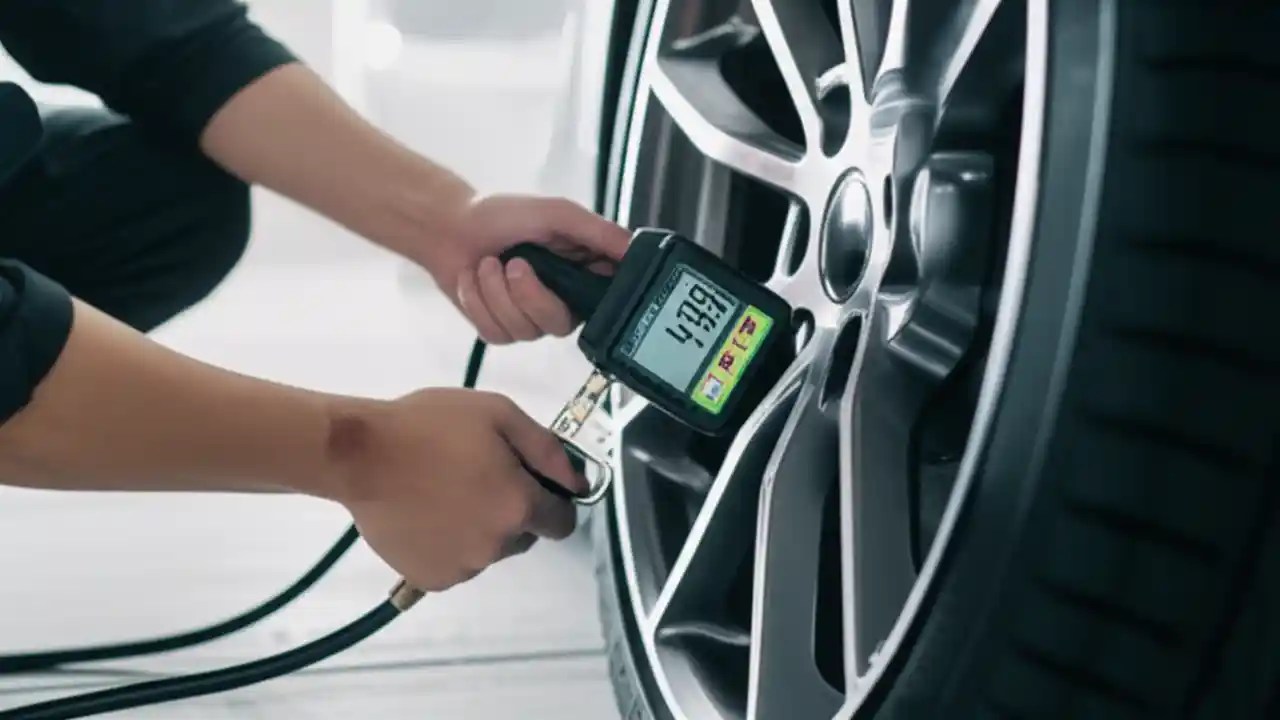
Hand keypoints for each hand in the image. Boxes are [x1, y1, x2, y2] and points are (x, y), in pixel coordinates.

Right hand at [328, 389, 586, 591]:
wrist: (360, 454)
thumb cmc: (431, 425)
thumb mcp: (499, 415)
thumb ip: (547, 450)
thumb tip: (578, 481)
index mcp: (519, 506)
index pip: (562, 521)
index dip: (551, 500)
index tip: (529, 482)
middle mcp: (496, 546)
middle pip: (524, 536)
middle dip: (511, 510)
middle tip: (477, 477)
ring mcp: (462, 567)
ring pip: (488, 550)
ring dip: (478, 529)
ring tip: (444, 493)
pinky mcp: (430, 578)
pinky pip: (455, 564)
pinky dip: (447, 545)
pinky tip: (426, 514)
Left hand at [419, 194, 630, 343]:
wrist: (448, 226)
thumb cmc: (502, 214)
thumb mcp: (557, 213)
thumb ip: (597, 231)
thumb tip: (635, 250)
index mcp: (583, 272)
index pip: (605, 301)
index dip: (590, 298)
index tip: (567, 276)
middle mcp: (562, 300)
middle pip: (559, 323)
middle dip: (529, 294)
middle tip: (512, 263)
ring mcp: (530, 319)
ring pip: (524, 330)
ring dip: (496, 292)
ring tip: (486, 263)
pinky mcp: (499, 330)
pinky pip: (495, 332)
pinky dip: (477, 301)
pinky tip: (472, 278)